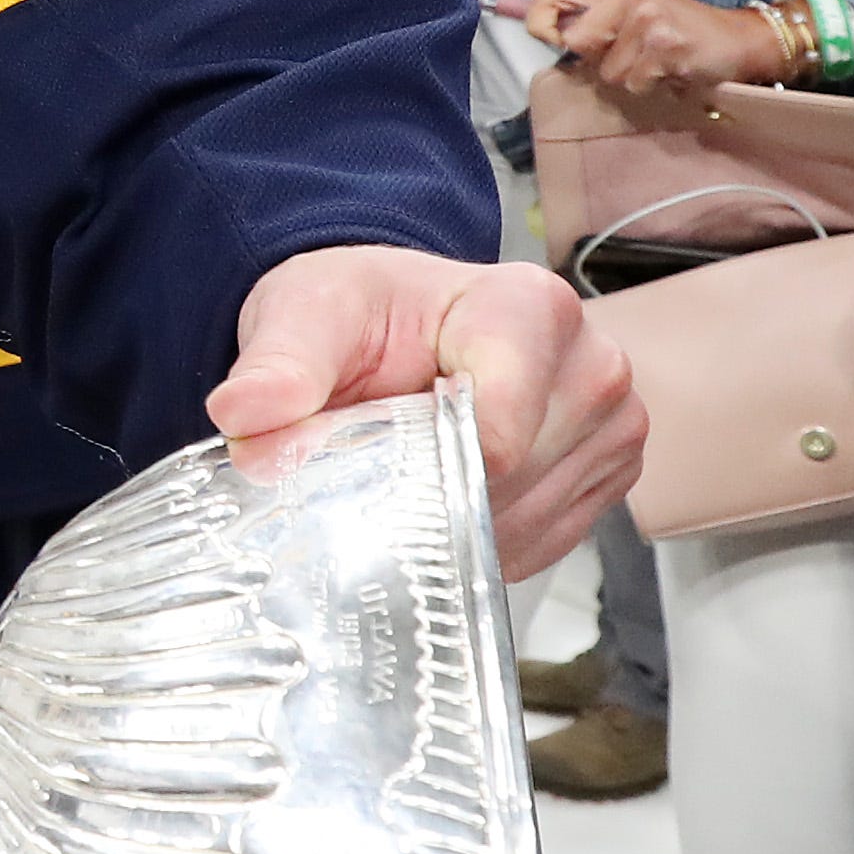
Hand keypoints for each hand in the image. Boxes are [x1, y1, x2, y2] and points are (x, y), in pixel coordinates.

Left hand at [202, 246, 642, 579]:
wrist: (394, 324)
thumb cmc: (364, 311)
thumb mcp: (305, 313)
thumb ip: (278, 363)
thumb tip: (246, 413)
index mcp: (529, 309)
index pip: (495, 435)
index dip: (415, 467)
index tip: (357, 454)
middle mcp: (590, 367)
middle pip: (505, 486)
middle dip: (421, 492)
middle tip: (368, 467)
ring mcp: (608, 429)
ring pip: (521, 524)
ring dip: (446, 521)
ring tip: (404, 474)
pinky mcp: (601, 479)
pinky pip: (537, 545)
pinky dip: (475, 540)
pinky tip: (440, 498)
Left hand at [507, 0, 785, 101]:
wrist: (739, 40)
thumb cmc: (680, 29)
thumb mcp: (634, 10)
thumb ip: (594, 19)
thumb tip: (548, 35)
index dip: (538, 22)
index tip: (552, 40)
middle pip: (576, 43)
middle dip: (598, 60)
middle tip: (631, 53)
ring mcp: (647, 21)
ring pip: (607, 72)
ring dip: (630, 77)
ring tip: (656, 61)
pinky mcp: (664, 48)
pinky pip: (634, 83)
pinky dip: (651, 86)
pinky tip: (671, 70)